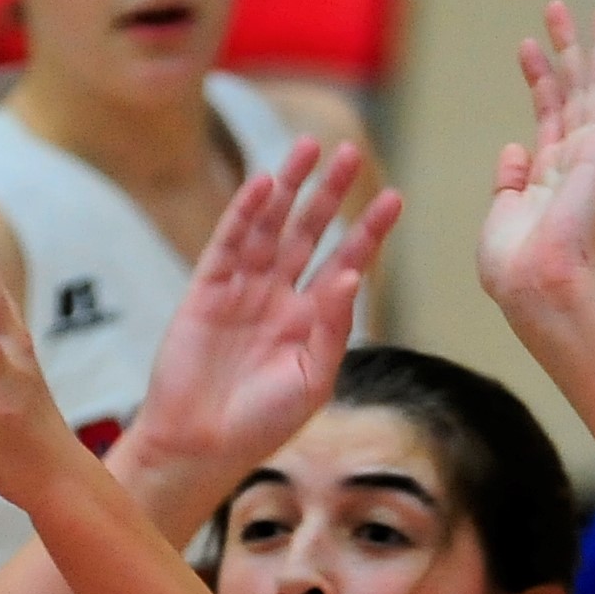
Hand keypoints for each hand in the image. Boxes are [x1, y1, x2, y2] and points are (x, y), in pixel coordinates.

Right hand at [126, 138, 402, 502]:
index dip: (368, 231)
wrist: (201, 445)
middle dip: (331, 193)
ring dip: (288, 187)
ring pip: (270, 226)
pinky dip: (245, 213)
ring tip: (309, 148)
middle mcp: (279, 297)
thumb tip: (351, 275)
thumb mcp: (313, 380)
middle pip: (310, 231)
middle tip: (352, 153)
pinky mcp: (207, 288)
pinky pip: (229, 241)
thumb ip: (333, 327)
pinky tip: (264, 184)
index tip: (393, 198)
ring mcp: (242, 289)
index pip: (346, 262)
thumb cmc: (262, 424)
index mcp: (311, 320)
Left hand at [478, 0, 594, 316]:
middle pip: (576, 90)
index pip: (548, 113)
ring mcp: (594, 155)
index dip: (537, 77)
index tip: (526, 45)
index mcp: (549, 176)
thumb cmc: (516, 269)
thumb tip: (514, 147)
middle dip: (570, 47)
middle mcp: (576, 160)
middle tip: (561, 8)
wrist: (537, 287)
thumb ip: (509, 182)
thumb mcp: (501, 217)